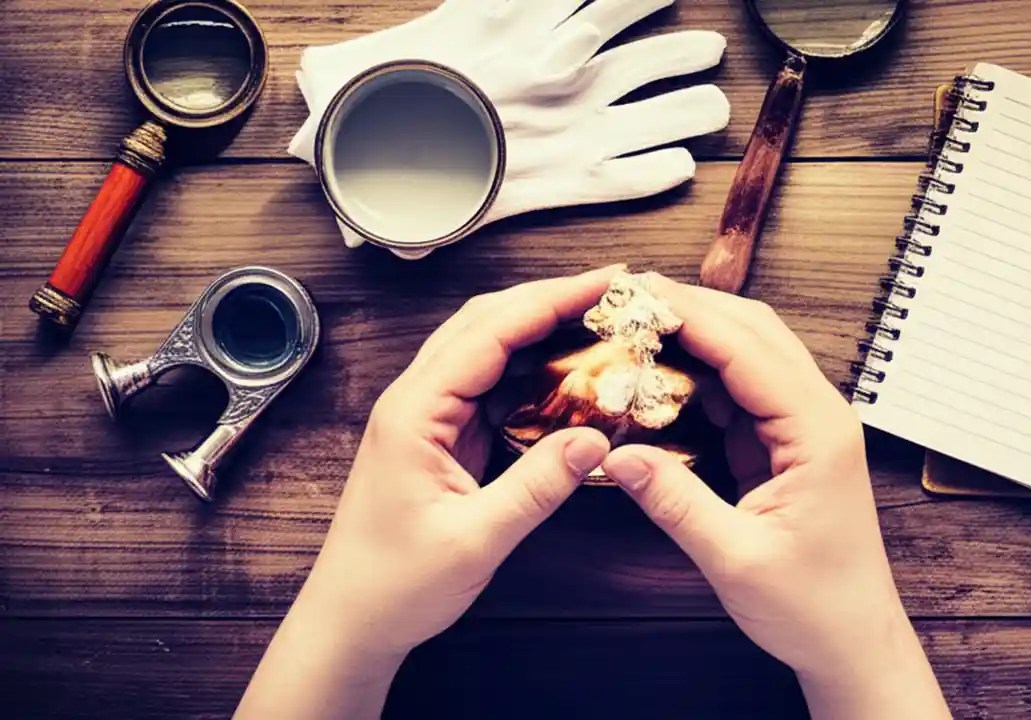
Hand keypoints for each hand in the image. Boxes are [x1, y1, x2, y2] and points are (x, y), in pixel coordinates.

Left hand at [236, 267, 617, 718]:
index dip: (550, 300)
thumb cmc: (395, 586)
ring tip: (596, 321)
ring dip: (538, 328)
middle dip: (547, 299)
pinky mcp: (438, 438)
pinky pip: (488, 386)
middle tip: (610, 292)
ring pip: (485, 349)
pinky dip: (529, 370)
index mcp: (414, 412)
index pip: (490, 332)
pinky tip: (566, 374)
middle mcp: (415, 401)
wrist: (349, 622)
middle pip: (484, 323)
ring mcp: (425, 417)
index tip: (605, 283)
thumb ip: (537, 487)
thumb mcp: (475, 540)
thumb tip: (597, 439)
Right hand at [601, 279, 947, 718]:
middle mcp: (819, 415)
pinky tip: (662, 375)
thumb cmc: (813, 608)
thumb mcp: (735, 559)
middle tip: (627, 296)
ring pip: (749, 354)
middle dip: (691, 307)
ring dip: (697, 335)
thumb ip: (675, 502)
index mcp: (817, 432)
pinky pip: (743, 391)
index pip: (746, 348)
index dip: (689, 314)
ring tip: (635, 325)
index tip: (635, 291)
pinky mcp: (788, 445)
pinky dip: (702, 375)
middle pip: (753, 332)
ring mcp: (805, 427)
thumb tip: (617, 454)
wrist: (854, 643)